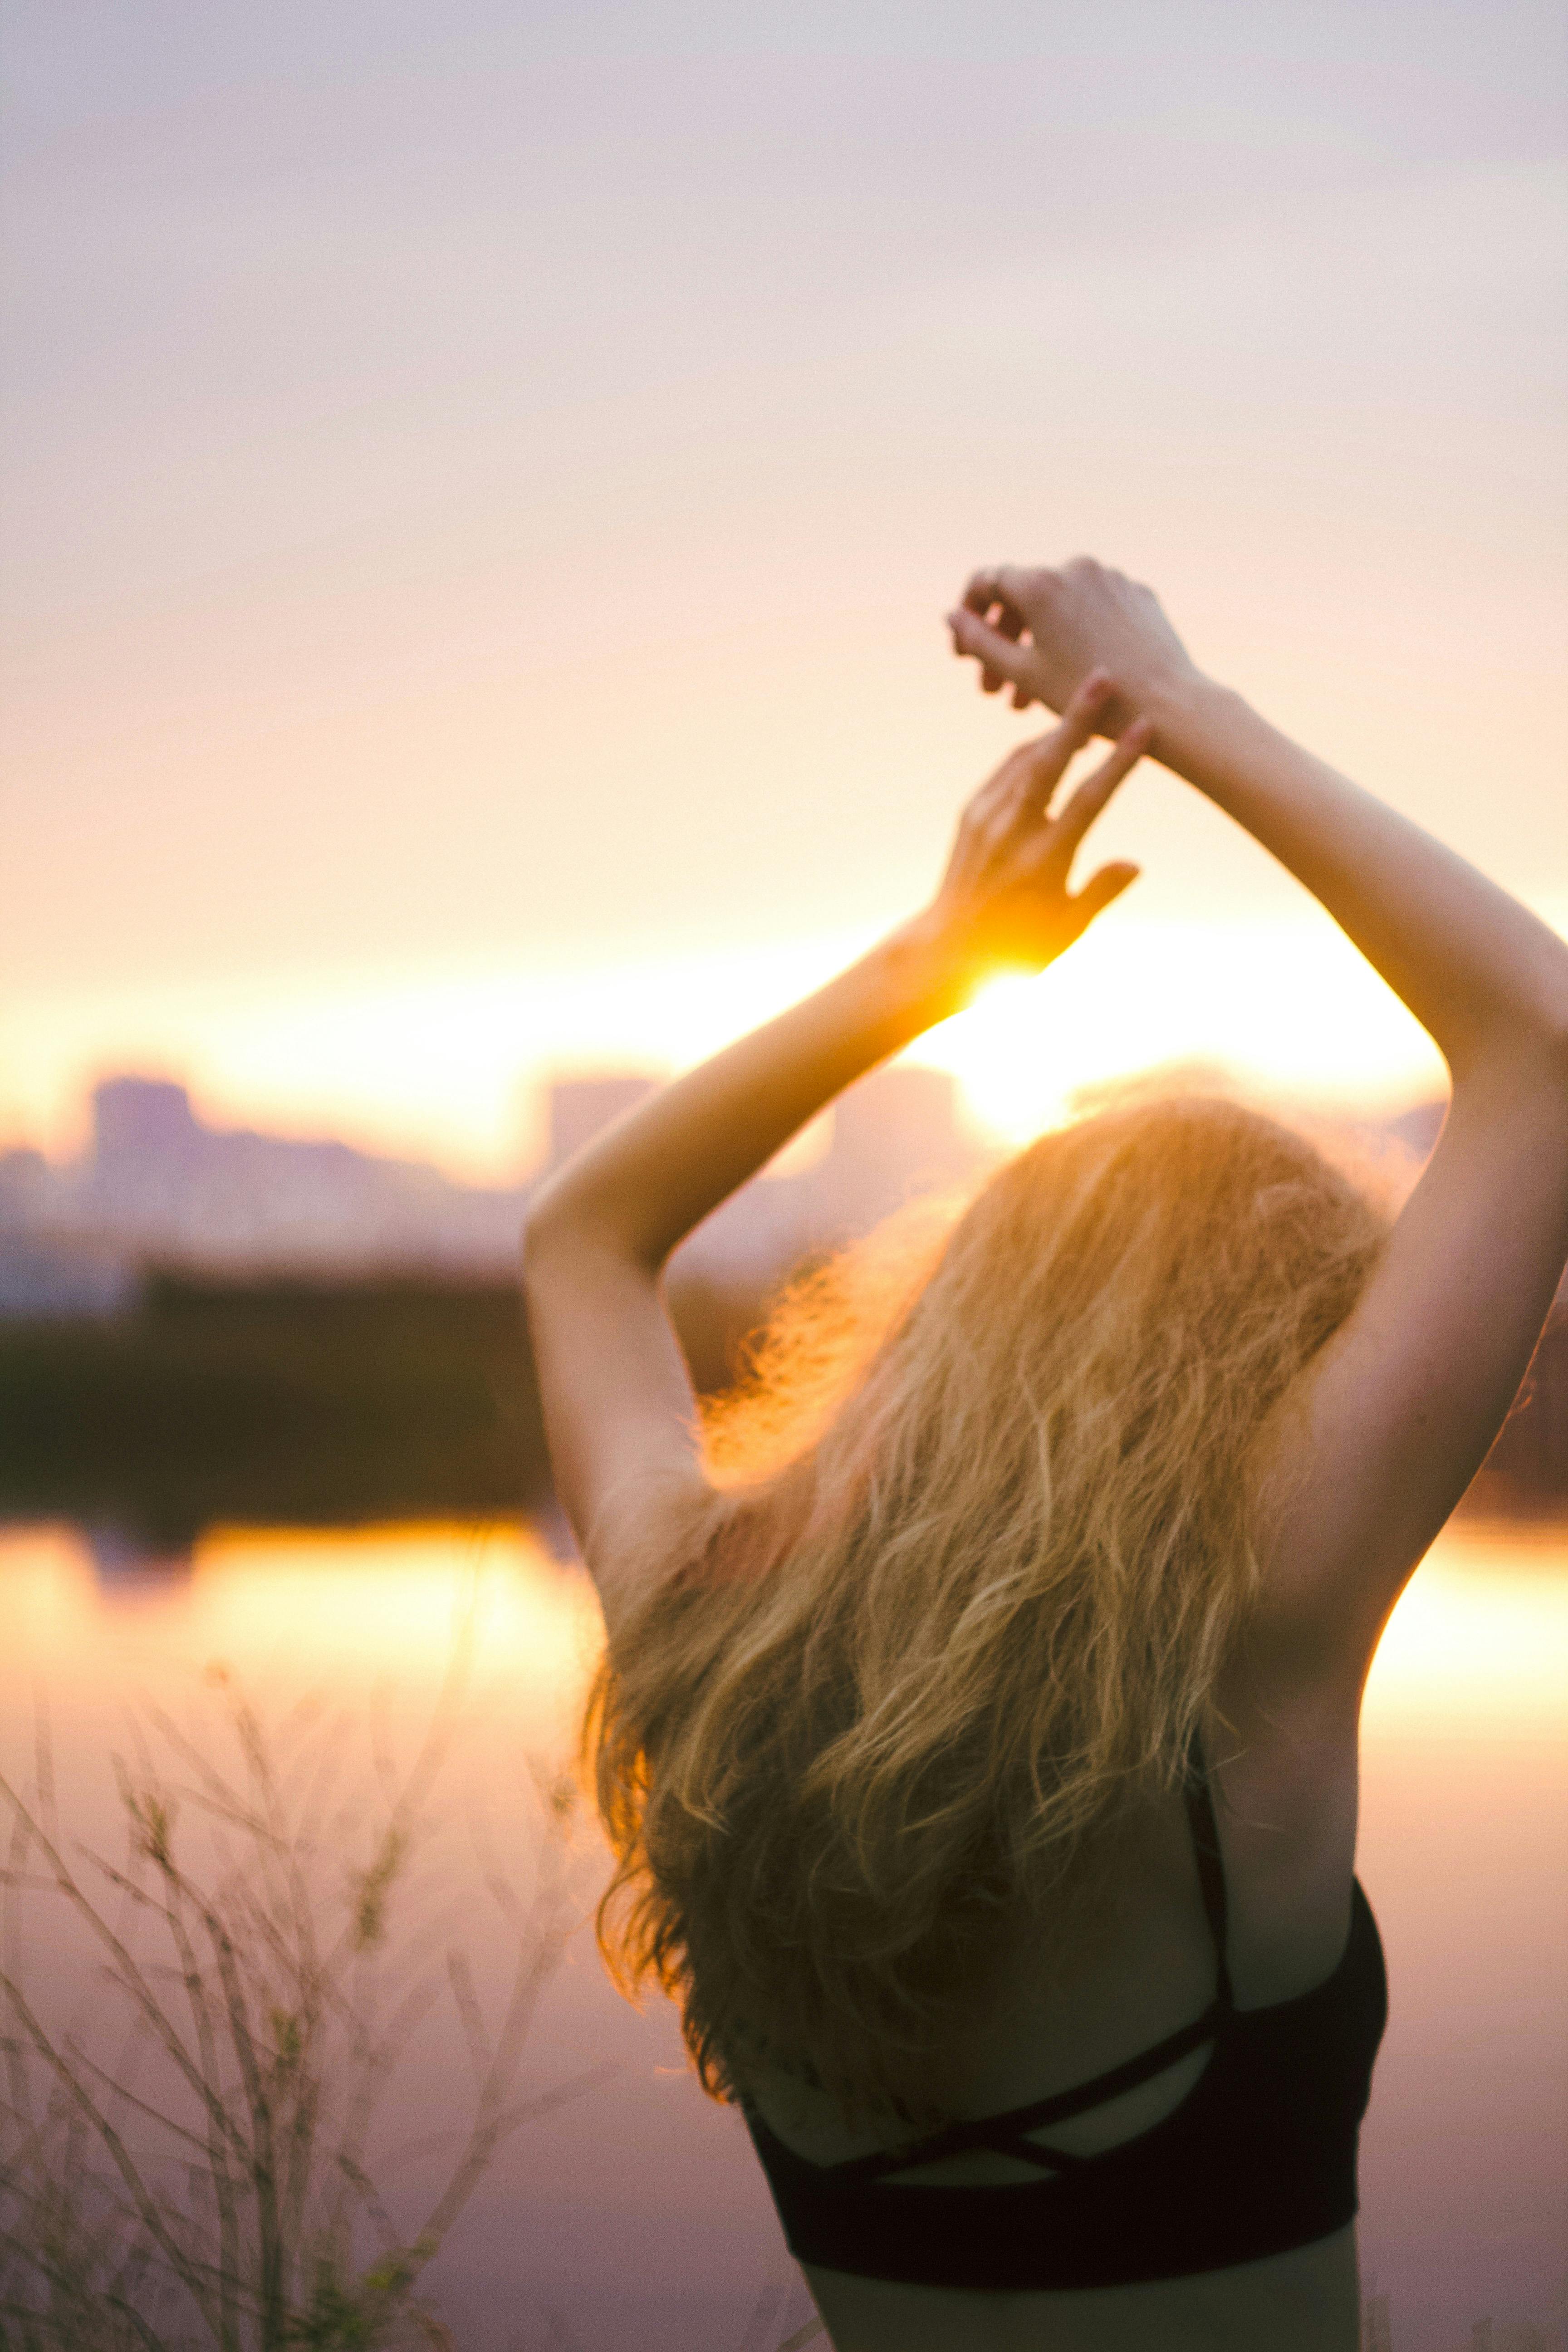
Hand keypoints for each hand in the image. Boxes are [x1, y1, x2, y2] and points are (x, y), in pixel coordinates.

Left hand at [911, 670, 1148, 983]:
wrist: (948, 947)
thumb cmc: (1018, 947)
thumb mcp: (1067, 931)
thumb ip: (1100, 894)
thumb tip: (1135, 863)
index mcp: (1042, 862)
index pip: (1088, 801)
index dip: (1118, 763)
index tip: (1144, 728)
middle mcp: (1010, 834)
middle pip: (1048, 762)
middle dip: (1077, 717)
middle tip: (1103, 676)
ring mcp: (985, 820)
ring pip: (1026, 759)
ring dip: (1058, 729)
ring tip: (1090, 699)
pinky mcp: (971, 813)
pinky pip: (1007, 770)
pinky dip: (1034, 750)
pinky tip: (1058, 739)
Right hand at [947, 558, 1201, 739]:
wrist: (1168, 705)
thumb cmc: (1093, 696)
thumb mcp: (1022, 673)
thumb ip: (979, 641)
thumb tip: (951, 615)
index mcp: (1041, 583)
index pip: (987, 581)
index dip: (969, 615)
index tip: (964, 652)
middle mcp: (1075, 567)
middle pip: (1023, 597)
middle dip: (1004, 641)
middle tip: (992, 690)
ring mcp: (1111, 578)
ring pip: (1059, 607)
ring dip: (1038, 644)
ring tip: (1028, 697)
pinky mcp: (1137, 594)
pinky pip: (1093, 610)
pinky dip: (1075, 636)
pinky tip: (1075, 675)